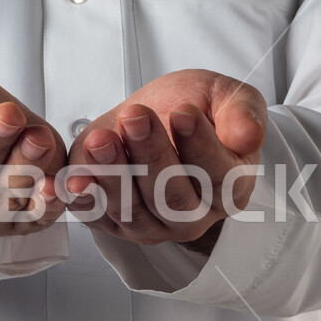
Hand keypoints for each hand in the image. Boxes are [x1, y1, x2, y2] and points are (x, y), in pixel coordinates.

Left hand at [64, 69, 267, 247]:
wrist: (149, 116)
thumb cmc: (193, 108)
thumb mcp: (224, 96)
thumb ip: (242, 113)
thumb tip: (248, 137)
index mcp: (230, 187)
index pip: (220, 176)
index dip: (200, 146)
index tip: (183, 113)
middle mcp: (192, 216)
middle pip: (172, 197)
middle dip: (152, 155)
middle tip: (135, 116)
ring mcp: (150, 225)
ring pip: (133, 210)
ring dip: (114, 175)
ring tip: (101, 139)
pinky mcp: (111, 222)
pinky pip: (95, 215)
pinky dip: (82, 199)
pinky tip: (72, 179)